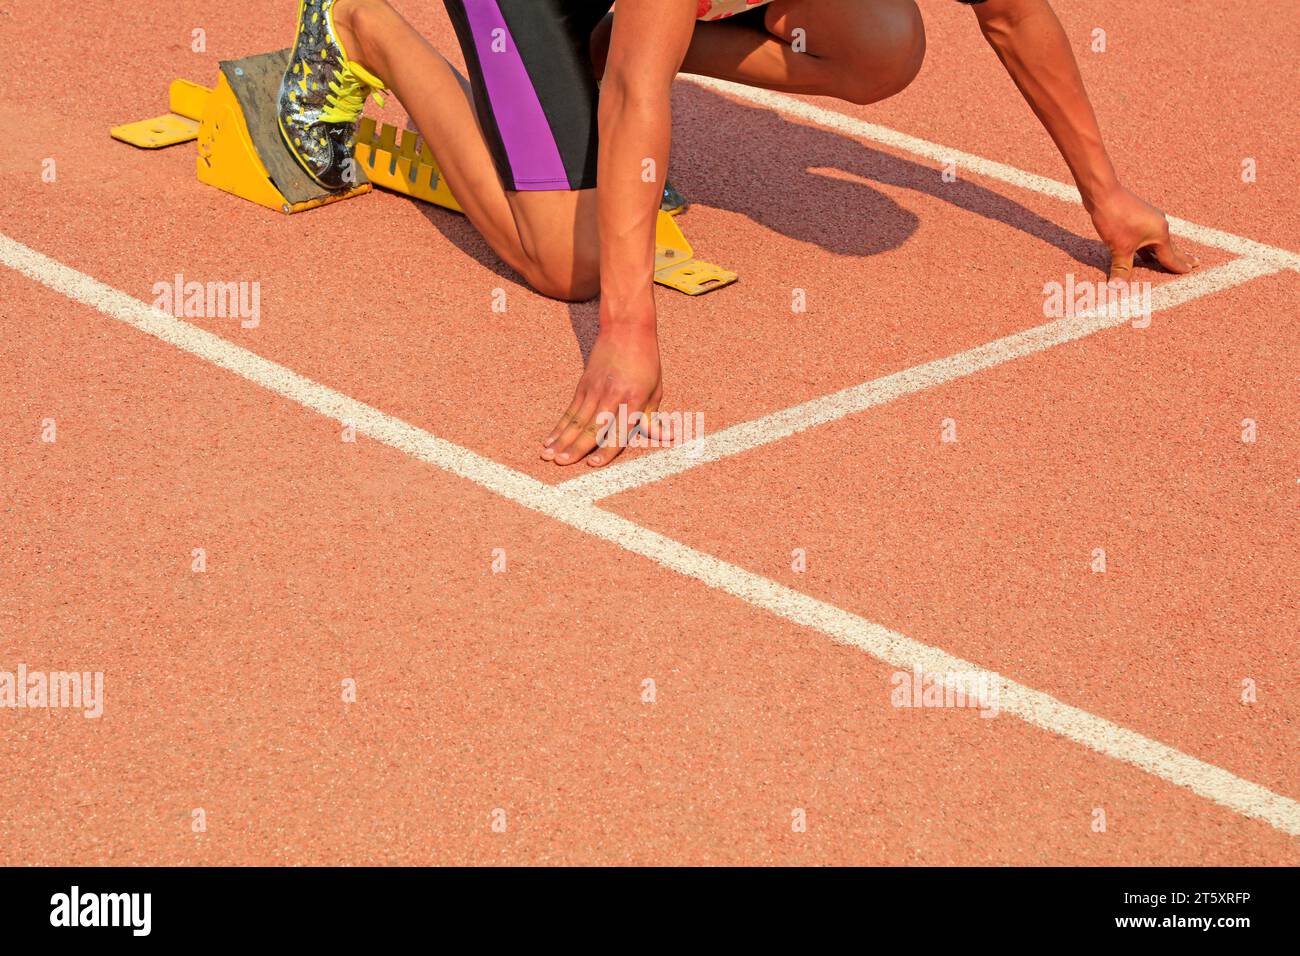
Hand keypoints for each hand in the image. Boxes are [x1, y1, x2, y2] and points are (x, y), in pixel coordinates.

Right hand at [541, 314, 666, 467]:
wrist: (627, 327)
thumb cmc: (647, 361)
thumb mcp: (656, 389)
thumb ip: (653, 417)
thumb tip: (663, 438)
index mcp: (634, 398)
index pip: (619, 430)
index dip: (606, 450)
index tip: (593, 465)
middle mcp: (612, 395)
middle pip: (592, 426)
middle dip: (575, 447)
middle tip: (562, 463)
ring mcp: (594, 389)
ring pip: (576, 420)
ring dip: (561, 440)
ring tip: (548, 456)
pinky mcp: (583, 385)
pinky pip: (570, 411)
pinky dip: (559, 427)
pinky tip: (549, 440)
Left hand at [1088, 186, 1198, 280]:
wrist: (1104, 194)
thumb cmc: (1115, 219)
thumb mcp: (1119, 248)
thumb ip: (1121, 268)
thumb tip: (1117, 288)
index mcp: (1160, 234)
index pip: (1171, 256)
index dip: (1179, 266)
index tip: (1191, 271)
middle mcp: (1159, 225)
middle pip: (1171, 246)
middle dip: (1182, 256)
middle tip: (1196, 262)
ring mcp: (1150, 219)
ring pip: (1158, 241)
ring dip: (1164, 251)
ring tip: (1172, 257)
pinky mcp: (1139, 216)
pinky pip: (1148, 236)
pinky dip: (1149, 246)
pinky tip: (1146, 252)